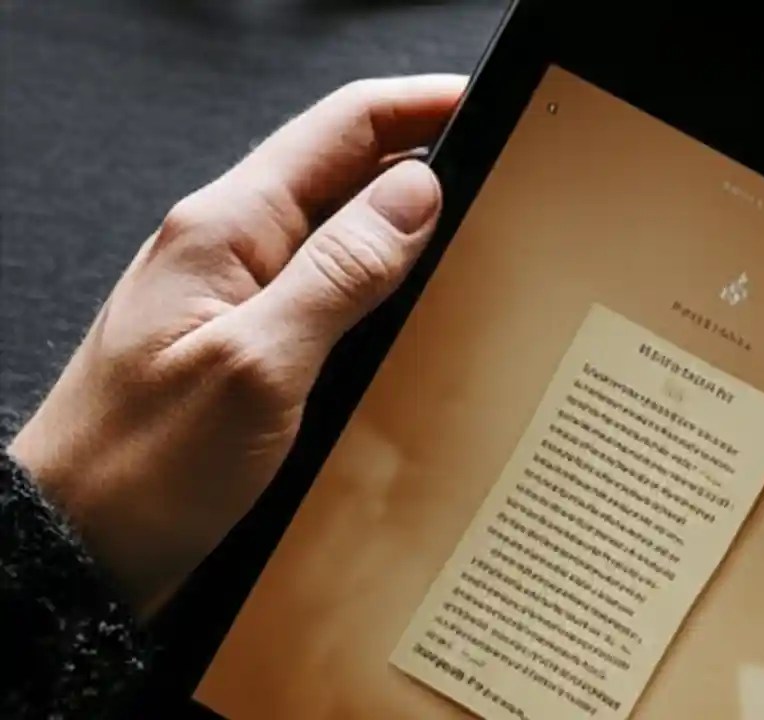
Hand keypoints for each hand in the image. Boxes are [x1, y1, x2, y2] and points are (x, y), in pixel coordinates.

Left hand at [8, 74, 466, 616]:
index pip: (342, 128)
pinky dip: (381, 289)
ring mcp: (240, 295)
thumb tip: (417, 194)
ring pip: (343, 235)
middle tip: (500, 180)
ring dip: (407, 231)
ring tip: (473, 240)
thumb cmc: (142, 468)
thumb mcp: (258, 366)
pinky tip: (414, 312)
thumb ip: (340, 273)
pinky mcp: (250, 343)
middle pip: (347, 174)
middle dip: (427, 163)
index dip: (421, 105)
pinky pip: (328, 292)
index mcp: (226, 228)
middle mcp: (231, 248)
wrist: (79, 549)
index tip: (488, 104)